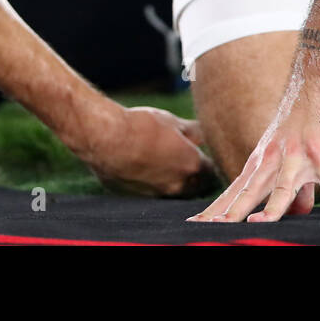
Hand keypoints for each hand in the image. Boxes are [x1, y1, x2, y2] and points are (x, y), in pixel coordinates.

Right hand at [84, 106, 217, 198]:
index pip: (213, 171)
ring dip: (175, 183)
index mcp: (192, 165)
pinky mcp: (137, 198)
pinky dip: (153, 185)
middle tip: (191, 163)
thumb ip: (193, 132)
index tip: (206, 155)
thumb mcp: (172, 122)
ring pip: (175, 194)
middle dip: (197, 178)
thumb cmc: (142, 126)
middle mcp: (178, 185)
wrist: (106, 138)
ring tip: (166, 165)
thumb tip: (206, 131)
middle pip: (197, 188)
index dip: (211, 163)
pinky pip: (152, 194)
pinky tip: (145, 170)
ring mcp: (157, 195)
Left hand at [189, 76, 319, 222]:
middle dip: (231, 212)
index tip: (194, 225)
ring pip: (283, 187)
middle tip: (212, 229)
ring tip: (258, 224)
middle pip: (249, 191)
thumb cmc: (302, 118)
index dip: (216, 209)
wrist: (317, 78)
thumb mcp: (287, 153)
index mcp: (260, 160)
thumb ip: (288, 183)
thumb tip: (298, 212)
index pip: (233, 190)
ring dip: (272, 207)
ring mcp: (296, 154)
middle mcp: (272, 158)